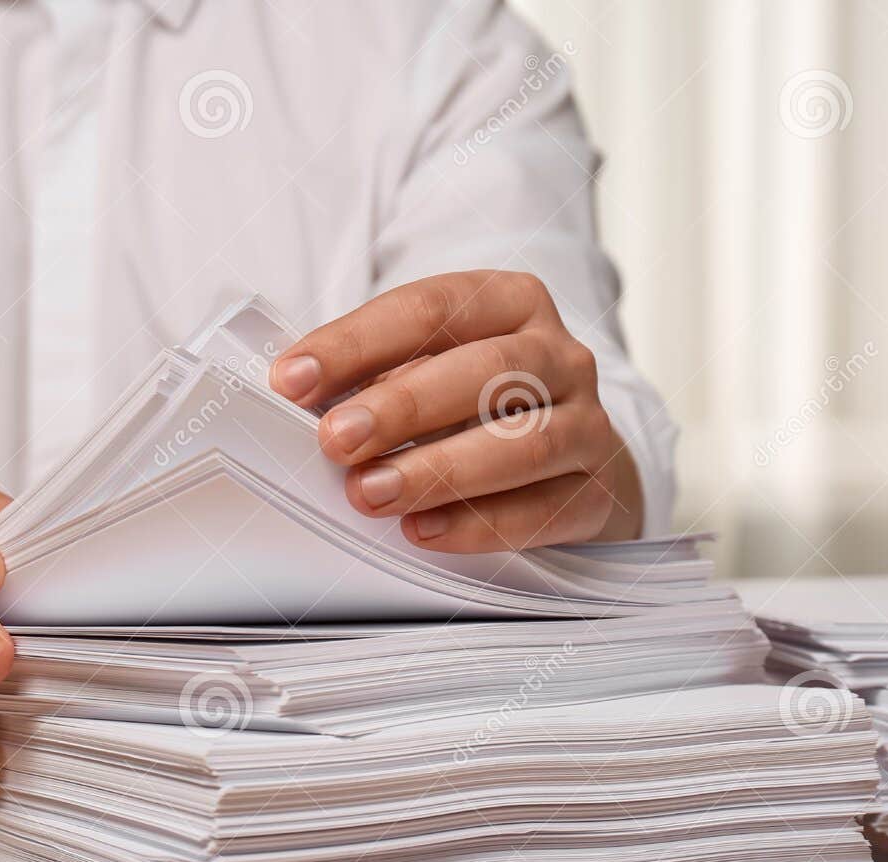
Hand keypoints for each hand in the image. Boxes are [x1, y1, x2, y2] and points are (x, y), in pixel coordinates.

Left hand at [269, 270, 642, 550]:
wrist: (573, 466)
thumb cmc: (480, 411)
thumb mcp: (431, 372)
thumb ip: (376, 378)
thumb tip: (299, 401)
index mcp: (511, 304)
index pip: (433, 307)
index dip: (358, 341)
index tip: (291, 380)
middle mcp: (559, 356)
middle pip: (486, 370)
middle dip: (402, 407)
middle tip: (335, 441)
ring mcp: (588, 425)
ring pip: (522, 443)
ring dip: (439, 470)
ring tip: (370, 494)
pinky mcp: (597, 492)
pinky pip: (543, 510)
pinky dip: (479, 524)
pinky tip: (423, 530)